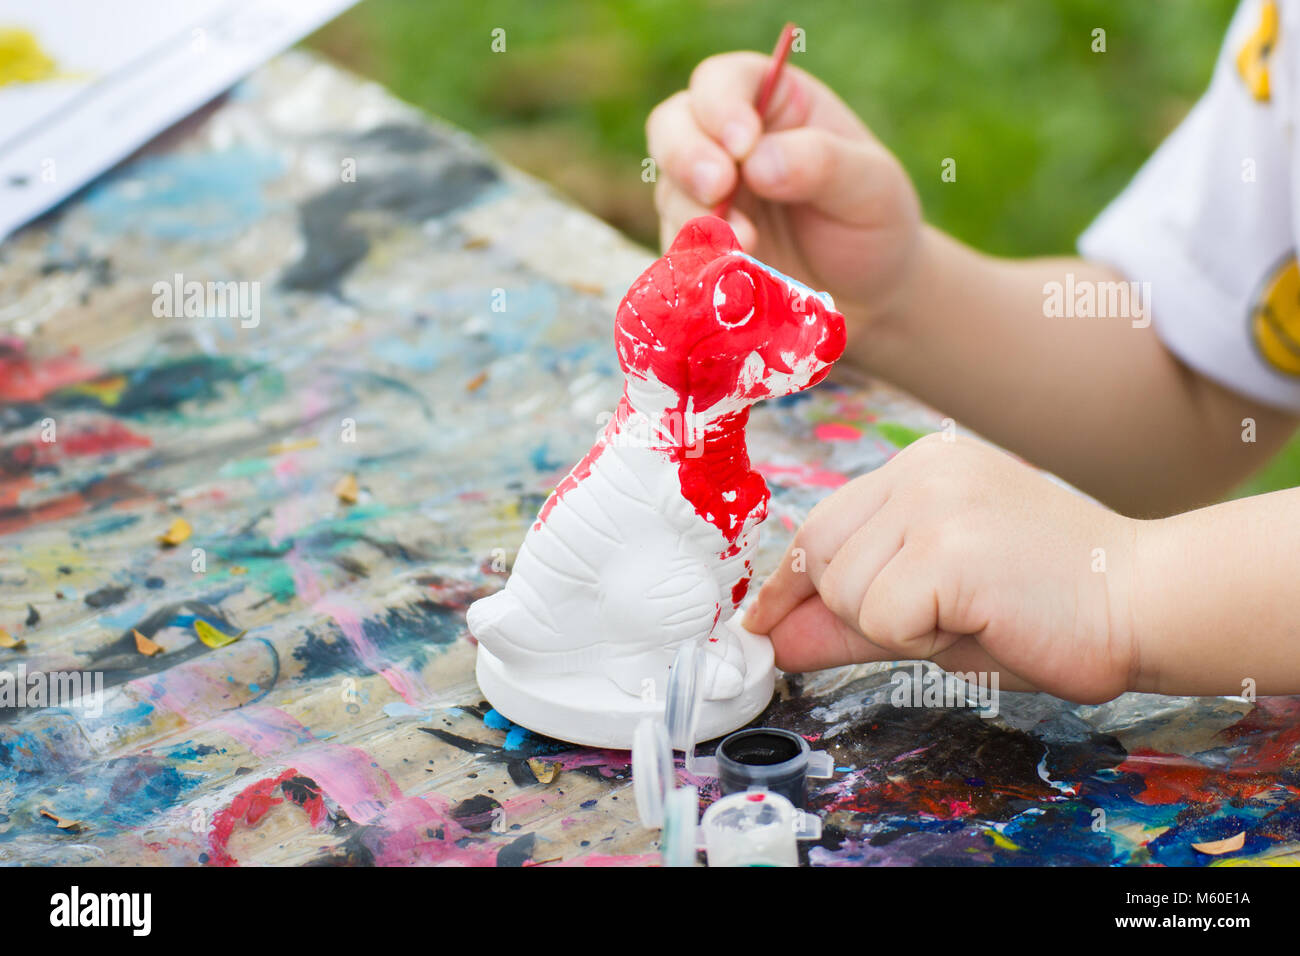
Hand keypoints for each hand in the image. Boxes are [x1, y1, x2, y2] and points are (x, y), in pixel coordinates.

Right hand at [646, 52, 921, 326]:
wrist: (868, 296)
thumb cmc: (873, 223)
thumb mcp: (870, 185)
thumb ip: (821, 163)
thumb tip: (756, 162)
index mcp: (772, 104)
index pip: (723, 82)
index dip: (721, 106)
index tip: (742, 146)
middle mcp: (726, 144)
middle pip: (671, 126)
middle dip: (686, 156)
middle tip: (718, 190)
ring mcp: (704, 198)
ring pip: (670, 192)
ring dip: (697, 218)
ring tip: (747, 245)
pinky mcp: (697, 250)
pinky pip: (679, 250)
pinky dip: (698, 260)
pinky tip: (733, 274)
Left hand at [743, 435, 1142, 703]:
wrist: (1146, 600)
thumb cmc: (1044, 606)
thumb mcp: (931, 608)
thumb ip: (847, 620)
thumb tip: (771, 642)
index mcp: (918, 469)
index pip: (818, 527)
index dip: (787, 584)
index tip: (763, 624)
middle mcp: (919, 471)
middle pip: (820, 559)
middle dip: (859, 610)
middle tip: (942, 617)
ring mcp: (934, 502)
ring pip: (846, 594)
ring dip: (897, 630)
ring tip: (971, 614)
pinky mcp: (949, 547)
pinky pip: (883, 620)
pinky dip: (922, 642)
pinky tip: (981, 621)